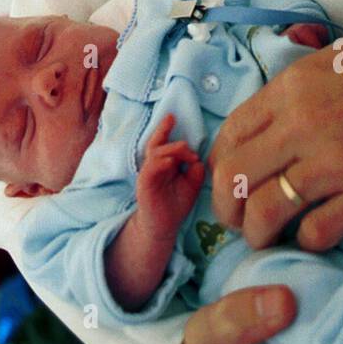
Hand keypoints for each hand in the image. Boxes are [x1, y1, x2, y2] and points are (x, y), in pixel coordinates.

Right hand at [137, 114, 204, 239]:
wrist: (163, 228)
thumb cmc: (176, 205)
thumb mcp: (191, 187)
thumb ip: (195, 172)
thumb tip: (198, 160)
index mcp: (164, 164)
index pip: (163, 142)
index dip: (165, 128)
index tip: (172, 116)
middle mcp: (154, 166)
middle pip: (157, 143)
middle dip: (166, 132)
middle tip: (181, 134)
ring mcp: (148, 174)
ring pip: (155, 153)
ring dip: (171, 149)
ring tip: (186, 151)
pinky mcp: (144, 185)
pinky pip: (150, 169)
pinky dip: (160, 163)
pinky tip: (171, 163)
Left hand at [209, 10, 342, 251]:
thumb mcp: (337, 58)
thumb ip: (298, 88)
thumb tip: (271, 116)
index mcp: (292, 88)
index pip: (228, 135)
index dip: (218, 165)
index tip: (225, 181)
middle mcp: (303, 125)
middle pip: (233, 177)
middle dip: (225, 206)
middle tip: (235, 220)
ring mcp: (335, 163)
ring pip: (265, 212)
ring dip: (257, 233)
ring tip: (265, 239)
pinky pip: (316, 232)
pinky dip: (306, 241)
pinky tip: (313, 236)